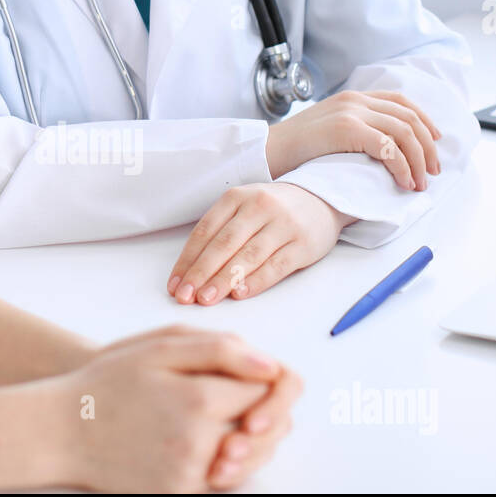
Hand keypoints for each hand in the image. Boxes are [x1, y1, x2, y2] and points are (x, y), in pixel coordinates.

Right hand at [58, 328, 299, 491]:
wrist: (61, 432)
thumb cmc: (108, 383)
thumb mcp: (158, 348)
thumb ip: (220, 349)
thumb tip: (270, 366)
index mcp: (198, 399)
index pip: (266, 388)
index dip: (260, 377)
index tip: (240, 373)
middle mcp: (200, 444)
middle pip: (266, 430)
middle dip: (261, 411)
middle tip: (235, 397)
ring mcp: (190, 476)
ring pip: (250, 459)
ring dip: (247, 438)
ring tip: (217, 419)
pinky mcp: (180, 495)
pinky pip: (223, 481)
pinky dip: (224, 463)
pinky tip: (200, 442)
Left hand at [168, 183, 350, 304]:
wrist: (320, 200)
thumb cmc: (272, 211)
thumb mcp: (243, 209)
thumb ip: (219, 234)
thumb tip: (190, 272)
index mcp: (236, 197)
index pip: (205, 231)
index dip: (187, 260)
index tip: (175, 285)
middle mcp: (258, 207)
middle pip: (223, 244)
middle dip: (201, 273)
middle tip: (185, 296)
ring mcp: (283, 224)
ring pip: (248, 256)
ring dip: (224, 280)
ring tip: (206, 299)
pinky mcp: (303, 243)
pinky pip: (276, 265)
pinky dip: (256, 281)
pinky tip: (239, 293)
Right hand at [266, 90, 441, 189]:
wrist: (265, 151)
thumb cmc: (294, 151)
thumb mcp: (327, 131)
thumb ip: (353, 130)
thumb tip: (382, 150)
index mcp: (353, 98)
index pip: (401, 102)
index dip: (425, 121)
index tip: (435, 143)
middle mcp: (356, 100)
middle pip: (409, 118)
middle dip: (428, 147)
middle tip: (433, 172)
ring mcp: (351, 113)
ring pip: (404, 132)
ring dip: (419, 160)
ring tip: (420, 183)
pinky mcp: (346, 129)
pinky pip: (388, 147)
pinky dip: (402, 166)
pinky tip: (403, 181)